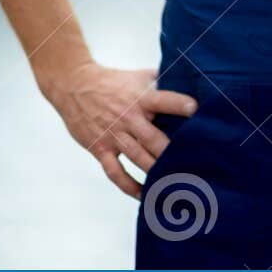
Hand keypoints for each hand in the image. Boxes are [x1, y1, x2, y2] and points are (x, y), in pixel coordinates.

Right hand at [43, 62, 197, 198]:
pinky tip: (145, 195)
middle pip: (153, 138)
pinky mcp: (100, 149)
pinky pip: (115, 172)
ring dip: (155, 171)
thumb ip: (162, 80)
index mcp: (141, 99)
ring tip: (174, 184)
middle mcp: (129, 118)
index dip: (179, 105)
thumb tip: (188, 77)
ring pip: (137, 157)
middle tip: (192, 165)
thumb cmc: (112, 81)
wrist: (74, 87)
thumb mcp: (138, 76)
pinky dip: (129, 186)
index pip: (164, 101)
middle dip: (171, 152)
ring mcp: (114, 135)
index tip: (196, 111)